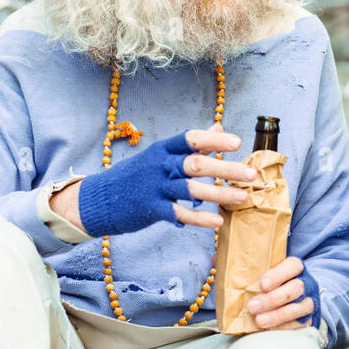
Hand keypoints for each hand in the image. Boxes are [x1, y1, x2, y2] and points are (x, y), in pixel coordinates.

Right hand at [60, 124, 257, 235]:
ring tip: (243, 198)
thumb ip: (191, 144)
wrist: (98, 199)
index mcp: (163, 149)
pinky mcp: (150, 209)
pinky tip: (217, 221)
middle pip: (196, 164)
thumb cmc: (135, 175)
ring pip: (191, 190)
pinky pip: (178, 213)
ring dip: (219, 194)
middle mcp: (159, 165)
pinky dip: (198, 218)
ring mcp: (154, 188)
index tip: (237, 142)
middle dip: (226, 169)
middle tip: (251, 174)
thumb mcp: (159, 155)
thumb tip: (219, 127)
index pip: (190, 138)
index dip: (214, 139)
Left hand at [246, 256, 315, 330]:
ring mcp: (308, 301)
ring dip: (279, 315)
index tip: (262, 284)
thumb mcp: (262, 274)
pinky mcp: (307, 319)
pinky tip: (270, 329)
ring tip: (260, 321)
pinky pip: (301, 324)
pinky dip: (284, 327)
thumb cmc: (267, 286)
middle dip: (273, 299)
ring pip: (302, 307)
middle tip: (253, 306)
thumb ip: (252, 273)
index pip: (293, 266)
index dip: (278, 275)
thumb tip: (232, 274)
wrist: (283, 300)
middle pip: (295, 288)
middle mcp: (305, 284)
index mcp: (295, 268)